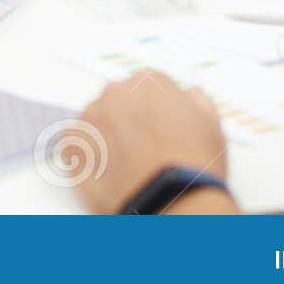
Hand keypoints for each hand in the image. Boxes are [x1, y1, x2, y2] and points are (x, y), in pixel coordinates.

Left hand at [69, 70, 235, 214]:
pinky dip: (84, 153)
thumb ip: (196, 100)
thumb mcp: (210, 124)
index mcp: (147, 81)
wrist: (174, 202)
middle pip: (119, 100)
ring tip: (125, 165)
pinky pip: (73, 144)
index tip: (161, 128)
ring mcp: (91, 120)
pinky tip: (104, 170)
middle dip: (129, 119)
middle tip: (144, 149)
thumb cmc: (195, 164)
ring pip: (95, 120)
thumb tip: (190, 93)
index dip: (156, 109)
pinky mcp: (74, 148)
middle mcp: (115, 94)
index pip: (148, 86)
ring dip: (105, 135)